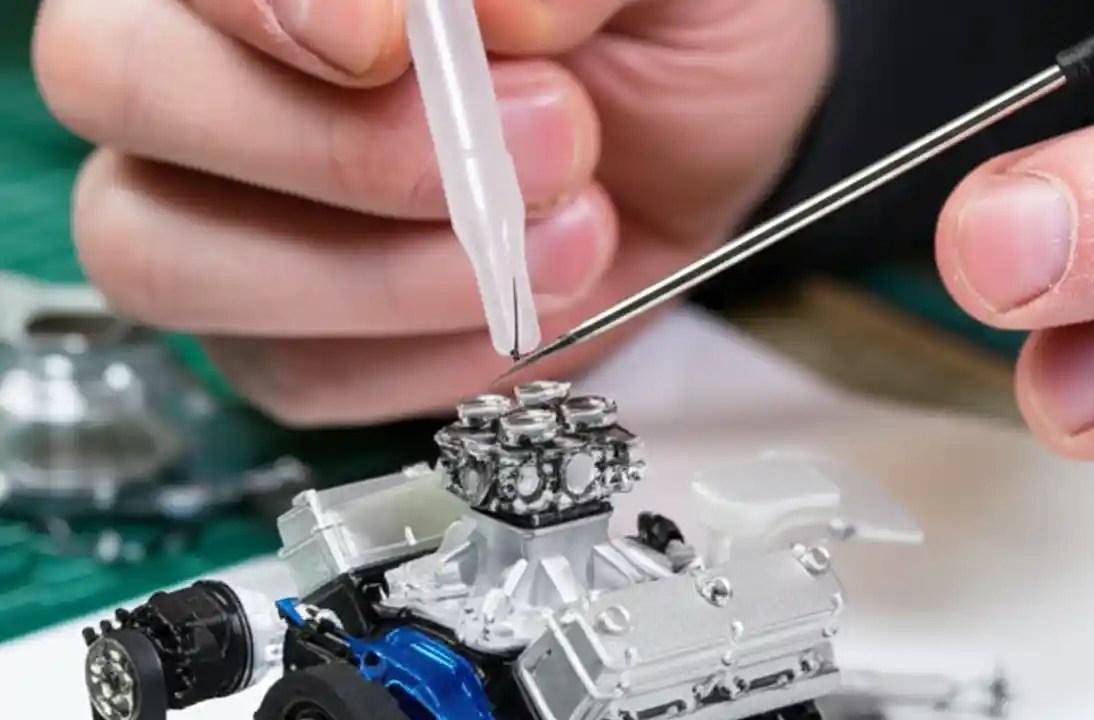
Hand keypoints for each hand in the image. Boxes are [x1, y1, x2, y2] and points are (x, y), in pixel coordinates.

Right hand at [32, 0, 832, 423]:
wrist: (697, 149)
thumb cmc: (668, 30)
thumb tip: (488, 14)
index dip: (263, 4)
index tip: (391, 48)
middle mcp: (218, 65)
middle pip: (120, 90)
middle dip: (338, 147)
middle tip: (544, 143)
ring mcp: (229, 208)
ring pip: (167, 254)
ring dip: (381, 274)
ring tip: (565, 237)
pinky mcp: (284, 331)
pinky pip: (291, 372)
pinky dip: (421, 357)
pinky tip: (527, 307)